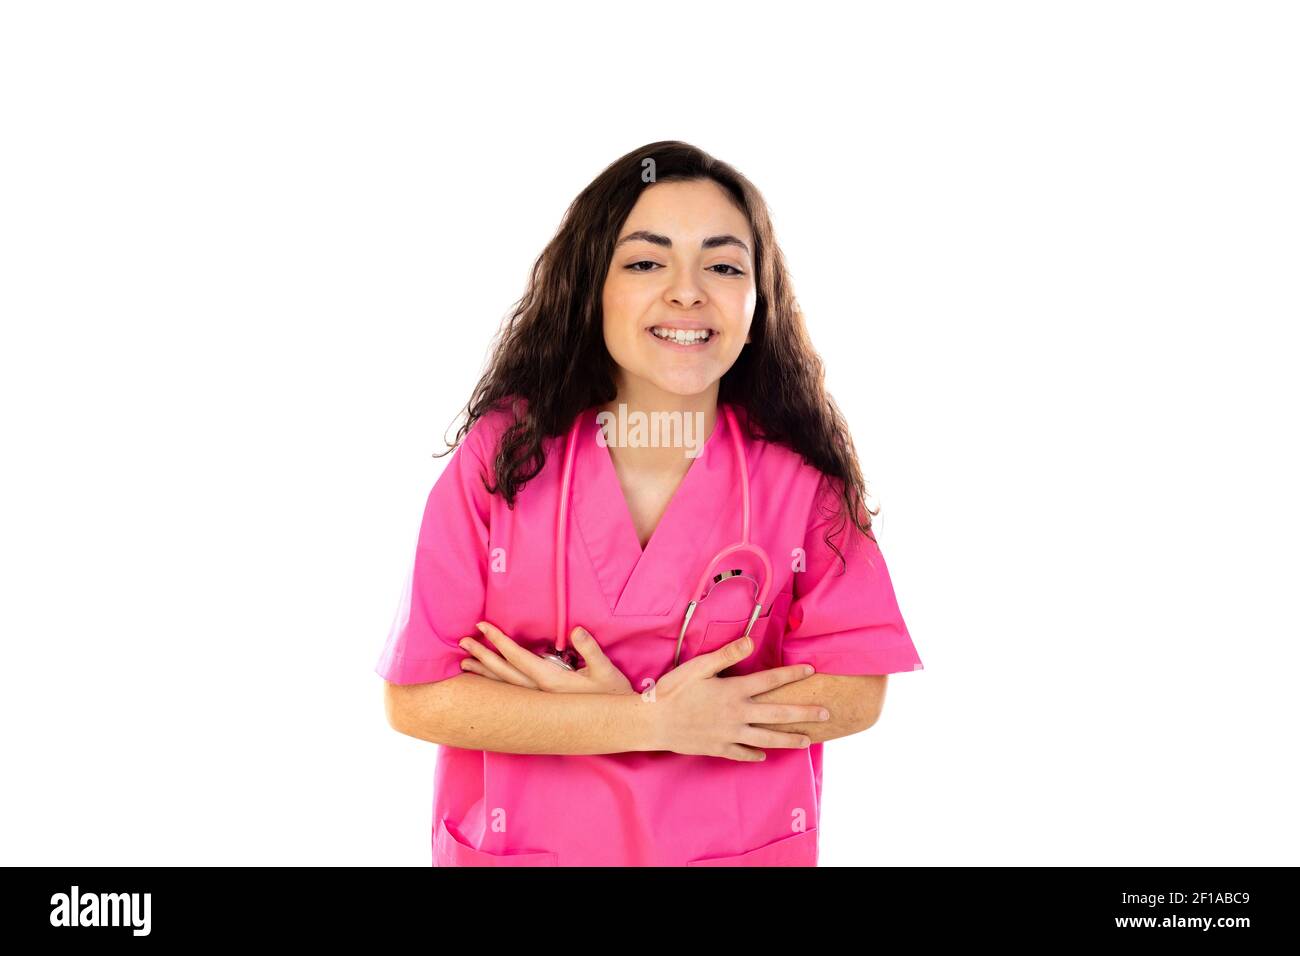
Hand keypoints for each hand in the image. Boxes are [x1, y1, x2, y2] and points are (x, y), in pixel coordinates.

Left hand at [458, 621, 635, 695]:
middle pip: (503, 673)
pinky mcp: (542, 708)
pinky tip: (486, 684)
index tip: (482, 626)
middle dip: (482, 655)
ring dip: (484, 673)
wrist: (620, 726)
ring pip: (504, 687)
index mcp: (551, 682)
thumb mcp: (606, 670)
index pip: (518, 657)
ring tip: (464, 663)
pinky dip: (495, 688)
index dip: (498, 641)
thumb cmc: (614, 696)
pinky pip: (512, 697)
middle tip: (463, 641)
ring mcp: (539, 703)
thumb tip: (575, 630)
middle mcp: (539, 695)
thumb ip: (590, 650)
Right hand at [644, 635, 829, 761]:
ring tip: (808, 741)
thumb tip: (750, 641)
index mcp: (733, 691)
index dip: (791, 675)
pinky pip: (742, 754)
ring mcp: (729, 734)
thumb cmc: (672, 691)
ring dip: (789, 739)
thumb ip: (726, 655)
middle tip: (825, 713)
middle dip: (803, 713)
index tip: (811, 671)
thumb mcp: (698, 667)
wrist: (652, 722)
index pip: (769, 681)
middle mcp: (737, 714)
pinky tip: (765, 756)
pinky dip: (755, 755)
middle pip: (777, 713)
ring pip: (766, 739)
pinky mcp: (718, 748)